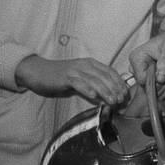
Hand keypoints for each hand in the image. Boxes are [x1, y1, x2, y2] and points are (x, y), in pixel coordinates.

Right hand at [15, 55, 131, 106]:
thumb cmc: (60, 77)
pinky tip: (94, 97)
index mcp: (91, 64)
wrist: (38, 72)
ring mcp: (75, 70)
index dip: (119, 83)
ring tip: (112, 101)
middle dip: (115, 89)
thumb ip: (93, 84)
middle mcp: (85, 65)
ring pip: (95, 80)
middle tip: (121, 101)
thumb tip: (107, 96)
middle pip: (105, 76)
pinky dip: (87, 89)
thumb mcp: (80, 78)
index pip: (110, 72)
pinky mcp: (65, 77)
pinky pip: (79, 83)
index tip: (125, 94)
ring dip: (105, 91)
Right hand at [127, 31, 164, 104]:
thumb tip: (159, 77)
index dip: (156, 78)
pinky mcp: (151, 82)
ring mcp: (144, 76)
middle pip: (148, 87)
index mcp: (137, 58)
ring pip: (155, 92)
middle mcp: (137, 69)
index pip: (142, 79)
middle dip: (164, 82)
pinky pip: (160, 93)